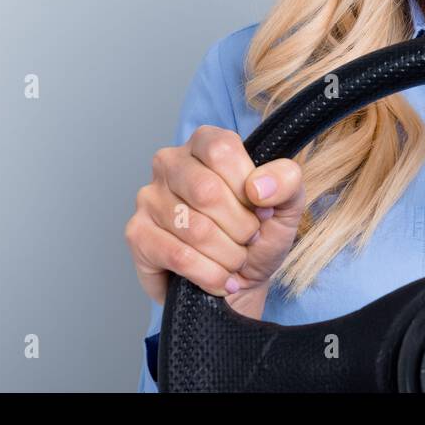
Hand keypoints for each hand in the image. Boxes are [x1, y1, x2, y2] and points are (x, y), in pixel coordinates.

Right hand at [124, 124, 305, 318]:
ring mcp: (148, 197)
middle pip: (207, 192)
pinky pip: (178, 256)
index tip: (261, 209)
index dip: (248, 188)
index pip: (222, 151)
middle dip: (240, 227)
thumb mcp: (287, 204)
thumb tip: (259, 187)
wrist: (241, 282)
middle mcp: (170, 162)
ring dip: (228, 255)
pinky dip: (209, 273)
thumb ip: (287, 181)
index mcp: (205, 143)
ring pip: (194, 228)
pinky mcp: (137, 234)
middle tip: (248, 239)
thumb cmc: (259, 235)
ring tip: (234, 259)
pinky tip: (218, 277)